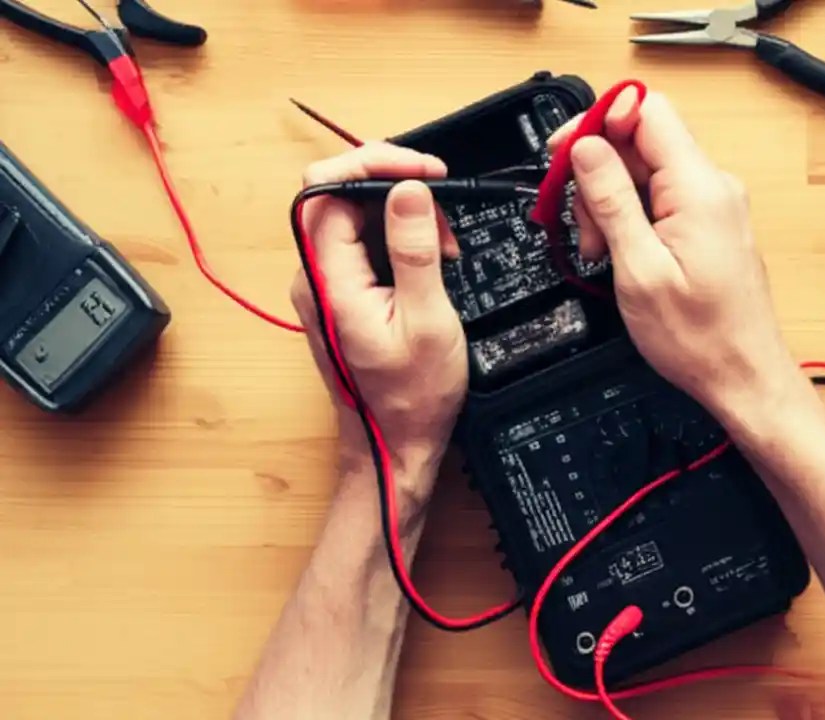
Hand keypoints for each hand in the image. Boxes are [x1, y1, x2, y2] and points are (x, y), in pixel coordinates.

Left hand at [291, 144, 466, 505]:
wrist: (393, 448)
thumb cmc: (412, 398)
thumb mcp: (428, 320)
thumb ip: (414, 250)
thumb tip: (408, 189)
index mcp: (328, 280)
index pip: (329, 189)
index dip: (377, 164)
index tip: (426, 170)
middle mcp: (315, 277)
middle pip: (338, 194)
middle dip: (394, 184)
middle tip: (442, 200)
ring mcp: (326, 285)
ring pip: (354, 216)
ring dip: (402, 214)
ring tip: (444, 245)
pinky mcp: (342, 294)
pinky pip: (363, 244)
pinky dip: (399, 239)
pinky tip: (432, 260)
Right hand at [548, 92, 804, 418]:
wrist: (743, 377)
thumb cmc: (701, 339)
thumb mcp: (639, 269)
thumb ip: (611, 200)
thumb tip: (586, 147)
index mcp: (699, 189)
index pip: (646, 111)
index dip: (598, 122)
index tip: (564, 152)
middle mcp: (713, 187)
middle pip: (639, 141)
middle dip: (597, 174)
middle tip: (579, 223)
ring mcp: (713, 204)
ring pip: (645, 171)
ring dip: (610, 201)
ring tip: (601, 250)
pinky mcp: (709, 224)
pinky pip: (660, 198)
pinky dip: (630, 217)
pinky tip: (619, 252)